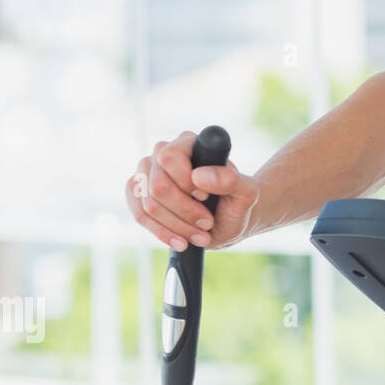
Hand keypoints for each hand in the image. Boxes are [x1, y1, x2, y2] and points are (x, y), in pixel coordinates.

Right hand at [125, 130, 260, 251]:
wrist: (228, 219)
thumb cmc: (237, 202)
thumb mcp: (246, 193)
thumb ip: (231, 180)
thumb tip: (199, 176)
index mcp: (189, 142)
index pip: (169, 157)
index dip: (185, 182)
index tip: (205, 197)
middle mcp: (162, 152)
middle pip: (157, 186)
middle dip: (184, 212)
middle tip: (207, 223)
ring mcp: (147, 173)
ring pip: (148, 205)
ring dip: (176, 226)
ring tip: (200, 235)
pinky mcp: (138, 194)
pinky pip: (140, 215)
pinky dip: (162, 233)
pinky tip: (182, 241)